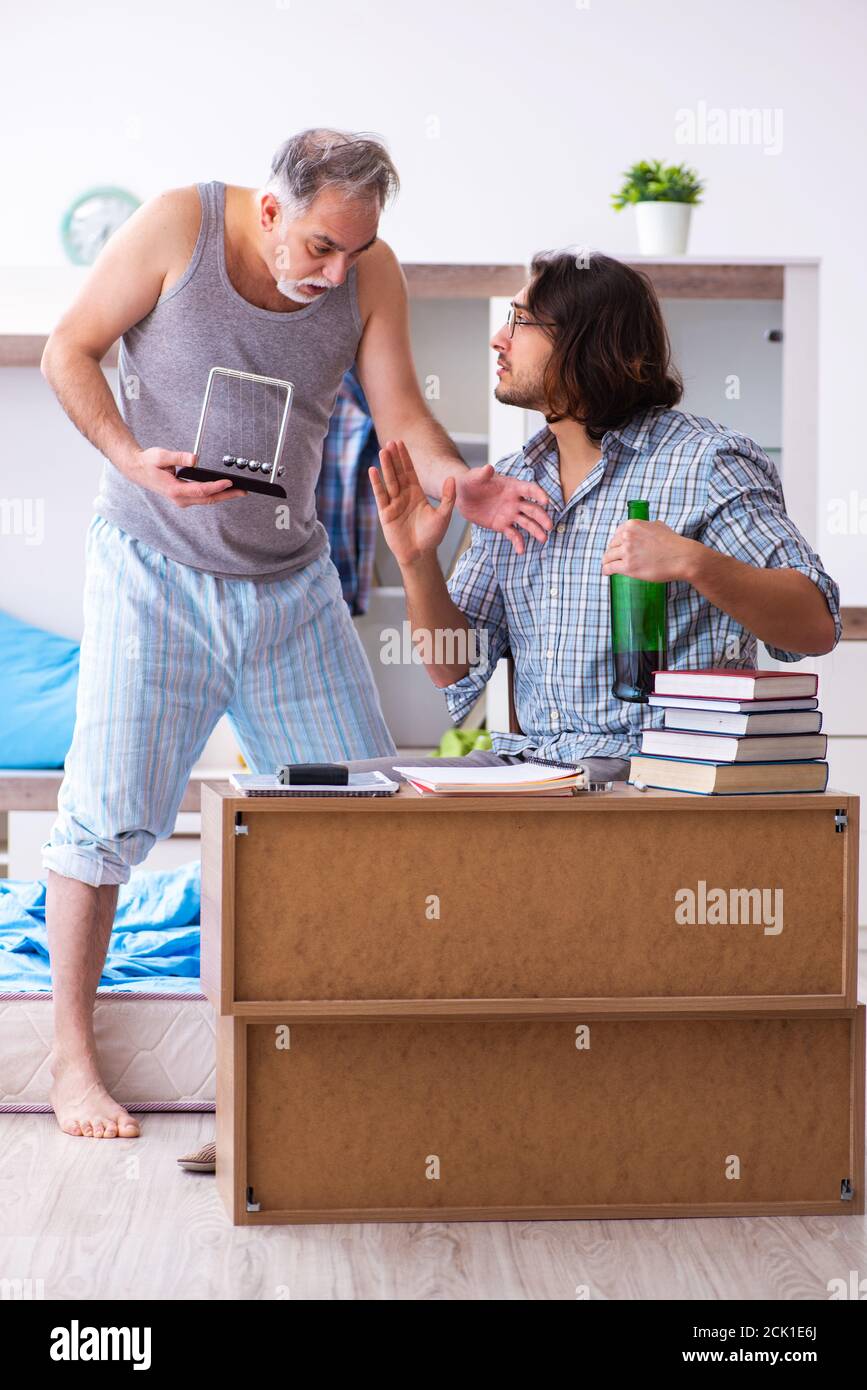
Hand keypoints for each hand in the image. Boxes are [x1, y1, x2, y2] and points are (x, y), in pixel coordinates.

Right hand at [125, 447, 247, 506]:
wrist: (137, 470)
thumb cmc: (148, 462)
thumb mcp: (162, 455)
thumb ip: (179, 456)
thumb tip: (195, 459)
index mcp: (174, 490)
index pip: (201, 490)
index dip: (216, 487)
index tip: (229, 482)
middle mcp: (179, 498)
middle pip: (208, 500)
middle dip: (227, 495)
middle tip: (243, 491)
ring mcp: (181, 500)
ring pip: (206, 501)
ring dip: (222, 496)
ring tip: (238, 491)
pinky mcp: (183, 498)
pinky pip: (202, 498)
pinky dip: (214, 495)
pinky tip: (224, 490)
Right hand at [369, 440, 456, 566]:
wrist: (420, 554)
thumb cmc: (432, 536)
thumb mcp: (444, 515)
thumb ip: (448, 497)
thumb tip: (452, 478)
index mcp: (417, 494)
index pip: (410, 471)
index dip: (405, 458)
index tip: (401, 443)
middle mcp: (404, 496)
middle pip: (398, 472)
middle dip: (395, 457)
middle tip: (391, 441)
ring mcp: (394, 503)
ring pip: (389, 481)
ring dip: (386, 466)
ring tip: (382, 450)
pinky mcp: (385, 513)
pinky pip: (381, 495)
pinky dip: (377, 483)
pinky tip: (372, 470)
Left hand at [455, 464, 552, 554]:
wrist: (462, 496)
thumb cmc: (471, 482)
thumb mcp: (474, 477)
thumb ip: (482, 474)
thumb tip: (488, 467)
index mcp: (512, 487)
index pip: (529, 489)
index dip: (538, 494)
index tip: (546, 501)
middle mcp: (515, 501)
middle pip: (532, 508)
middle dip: (541, 517)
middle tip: (549, 526)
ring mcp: (510, 514)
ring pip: (526, 522)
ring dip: (535, 530)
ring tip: (543, 539)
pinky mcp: (502, 525)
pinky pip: (513, 534)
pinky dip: (518, 542)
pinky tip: (521, 551)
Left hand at [602, 519, 699, 580]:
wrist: (682, 557)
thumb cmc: (673, 543)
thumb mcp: (658, 526)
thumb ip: (647, 526)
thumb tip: (644, 528)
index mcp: (632, 525)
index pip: (616, 534)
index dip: (616, 543)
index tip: (616, 549)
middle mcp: (627, 536)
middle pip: (611, 546)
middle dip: (612, 553)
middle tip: (612, 559)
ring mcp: (627, 552)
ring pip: (607, 557)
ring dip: (607, 562)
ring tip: (608, 566)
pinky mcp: (628, 567)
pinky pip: (609, 568)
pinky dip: (606, 571)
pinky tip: (606, 573)